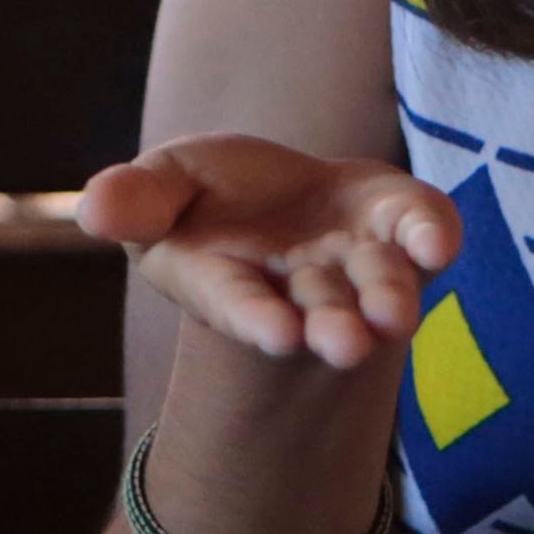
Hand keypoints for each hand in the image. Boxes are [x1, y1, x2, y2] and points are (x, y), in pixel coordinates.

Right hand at [81, 131, 462, 367]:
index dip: (256, 319)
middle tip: (346, 346)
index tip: (279, 337)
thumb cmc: (206, 200)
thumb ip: (137, 201)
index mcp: (230, 281)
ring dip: (386, 301)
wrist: (279, 196)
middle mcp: (301, 283)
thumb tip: (95, 208)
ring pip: (376, 286)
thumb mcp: (160, 187)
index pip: (241, 304)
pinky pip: (421, 229)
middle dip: (332, 328)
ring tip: (392, 319)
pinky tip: (438, 241)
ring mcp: (355, 257)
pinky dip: (432, 235)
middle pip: (319, 311)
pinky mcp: (398, 221)